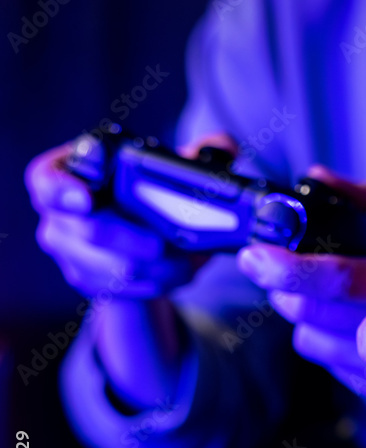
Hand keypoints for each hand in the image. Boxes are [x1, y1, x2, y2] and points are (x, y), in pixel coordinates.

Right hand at [26, 134, 231, 407]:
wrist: (137, 230)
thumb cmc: (145, 187)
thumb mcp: (168, 163)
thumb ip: (201, 151)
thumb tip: (226, 146)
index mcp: (67, 173)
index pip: (47, 181)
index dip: (62, 191)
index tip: (85, 199)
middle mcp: (58, 213)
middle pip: (89, 232)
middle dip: (132, 241)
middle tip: (163, 244)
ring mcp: (68, 250)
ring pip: (111, 269)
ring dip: (155, 268)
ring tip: (188, 260)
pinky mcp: (85, 279)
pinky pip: (120, 290)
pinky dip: (156, 284)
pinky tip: (180, 274)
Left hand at [235, 167, 365, 397]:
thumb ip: (365, 206)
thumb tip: (317, 178)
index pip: (342, 277)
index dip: (293, 268)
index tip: (256, 257)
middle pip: (310, 312)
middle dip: (286, 288)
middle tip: (278, 268)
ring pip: (309, 338)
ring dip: (303, 315)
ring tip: (317, 297)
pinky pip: (324, 359)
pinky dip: (320, 339)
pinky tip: (339, 326)